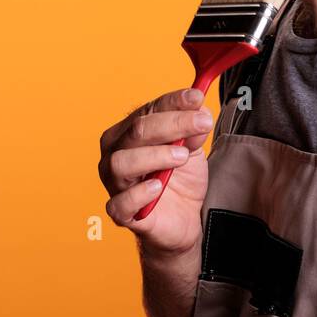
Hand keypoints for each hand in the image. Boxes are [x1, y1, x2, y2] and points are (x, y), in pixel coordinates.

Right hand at [97, 87, 214, 257]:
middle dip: (173, 124)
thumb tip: (199, 109)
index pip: (148, 110)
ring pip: (122, 163)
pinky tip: (158, 186)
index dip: (174, 102)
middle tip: (201, 123)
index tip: (197, 98)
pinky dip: (138, 193)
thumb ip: (192, 129)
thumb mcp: (191, 148)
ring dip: (155, 155)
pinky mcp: (122, 213)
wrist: (183, 218)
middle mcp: (115, 154)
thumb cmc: (179, 179)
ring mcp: (115, 184)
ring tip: (182, 156)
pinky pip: (119, 204)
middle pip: (136, 131)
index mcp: (128, 132)